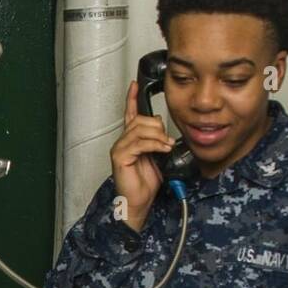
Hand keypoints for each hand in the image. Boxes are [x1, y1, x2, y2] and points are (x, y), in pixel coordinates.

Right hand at [109, 81, 175, 231]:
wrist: (139, 203)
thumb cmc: (146, 185)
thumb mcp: (158, 158)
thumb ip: (159, 143)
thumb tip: (167, 134)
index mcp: (131, 140)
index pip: (130, 113)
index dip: (132, 98)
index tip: (135, 84)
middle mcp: (123, 141)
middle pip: (140, 120)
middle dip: (157, 127)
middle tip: (167, 141)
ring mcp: (120, 148)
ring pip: (140, 129)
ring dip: (158, 136)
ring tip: (167, 146)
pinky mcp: (120, 157)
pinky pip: (139, 143)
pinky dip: (154, 144)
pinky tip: (162, 149)